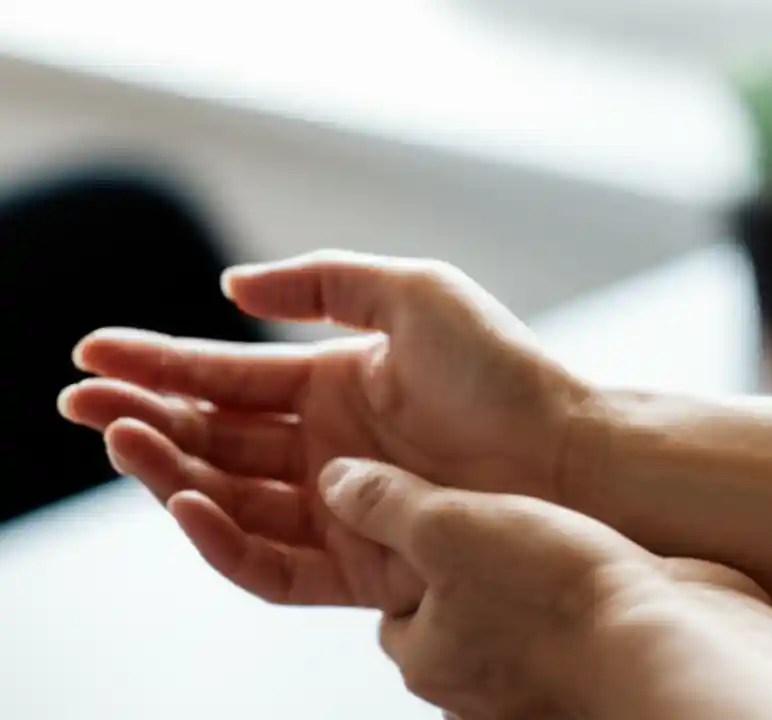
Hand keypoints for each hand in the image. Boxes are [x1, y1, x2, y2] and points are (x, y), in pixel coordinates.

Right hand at [58, 251, 592, 613]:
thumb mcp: (413, 293)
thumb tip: (231, 290)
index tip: (93, 350)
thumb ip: (324, 283)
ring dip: (167, 469)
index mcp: (333, 384)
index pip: (227, 375)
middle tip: (80, 398)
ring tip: (120, 437)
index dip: (160, 362)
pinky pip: (268, 561)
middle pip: (213, 436)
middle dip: (143, 413)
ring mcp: (337, 505)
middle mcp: (325, 446)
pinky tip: (184, 499)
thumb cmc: (502, 369)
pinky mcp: (355, 562)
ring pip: (228, 496)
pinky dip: (220, 538)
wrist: (565, 450)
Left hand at [319, 459, 771, 719]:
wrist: (672, 639)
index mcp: (427, 653)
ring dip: (528, 579)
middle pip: (454, 612)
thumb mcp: (449, 525)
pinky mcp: (594, 668)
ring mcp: (538, 683)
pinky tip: (597, 560)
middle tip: (502, 513)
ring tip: (555, 531)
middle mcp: (475, 684)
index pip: (393, 598)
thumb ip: (386, 504)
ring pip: (515, 619)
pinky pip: (572, 627)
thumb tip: (337, 483)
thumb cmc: (557, 594)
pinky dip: (577, 597)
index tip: (443, 506)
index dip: (412, 544)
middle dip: (473, 566)